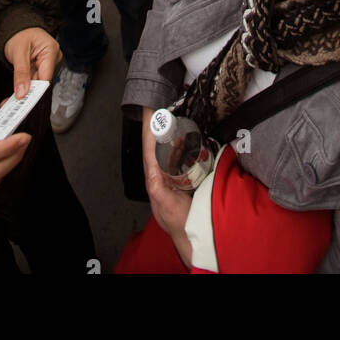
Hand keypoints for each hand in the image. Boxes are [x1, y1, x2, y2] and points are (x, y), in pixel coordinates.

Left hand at [3, 27, 60, 97]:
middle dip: (26, 94)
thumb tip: (22, 92)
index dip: (34, 91)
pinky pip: (32, 82)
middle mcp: (52, 59)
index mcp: (51, 50)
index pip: (45, 77)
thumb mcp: (18, 52)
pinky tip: (14, 96)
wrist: (17, 28)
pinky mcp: (40, 69)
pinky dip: (23, 88)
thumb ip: (20, 73)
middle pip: (41, 83)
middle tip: (12, 105)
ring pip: (36, 85)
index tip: (22, 102)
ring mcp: (47, 64)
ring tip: (9, 102)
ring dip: (23, 93)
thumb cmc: (20, 33)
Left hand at [142, 109, 192, 266]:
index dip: (147, 130)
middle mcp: (159, 174)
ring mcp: (169, 174)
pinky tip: (182, 138)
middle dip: (155, 126)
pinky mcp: (179, 176)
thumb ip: (157, 190)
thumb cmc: (178, 220)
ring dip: (167, 133)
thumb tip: (150, 171)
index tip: (149, 112)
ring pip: (165, 149)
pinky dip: (177, 144)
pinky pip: (176, 156)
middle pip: (155, 145)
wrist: (192, 232)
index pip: (148, 149)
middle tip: (159, 107)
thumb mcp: (165, 205)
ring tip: (171, 118)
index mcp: (153, 178)